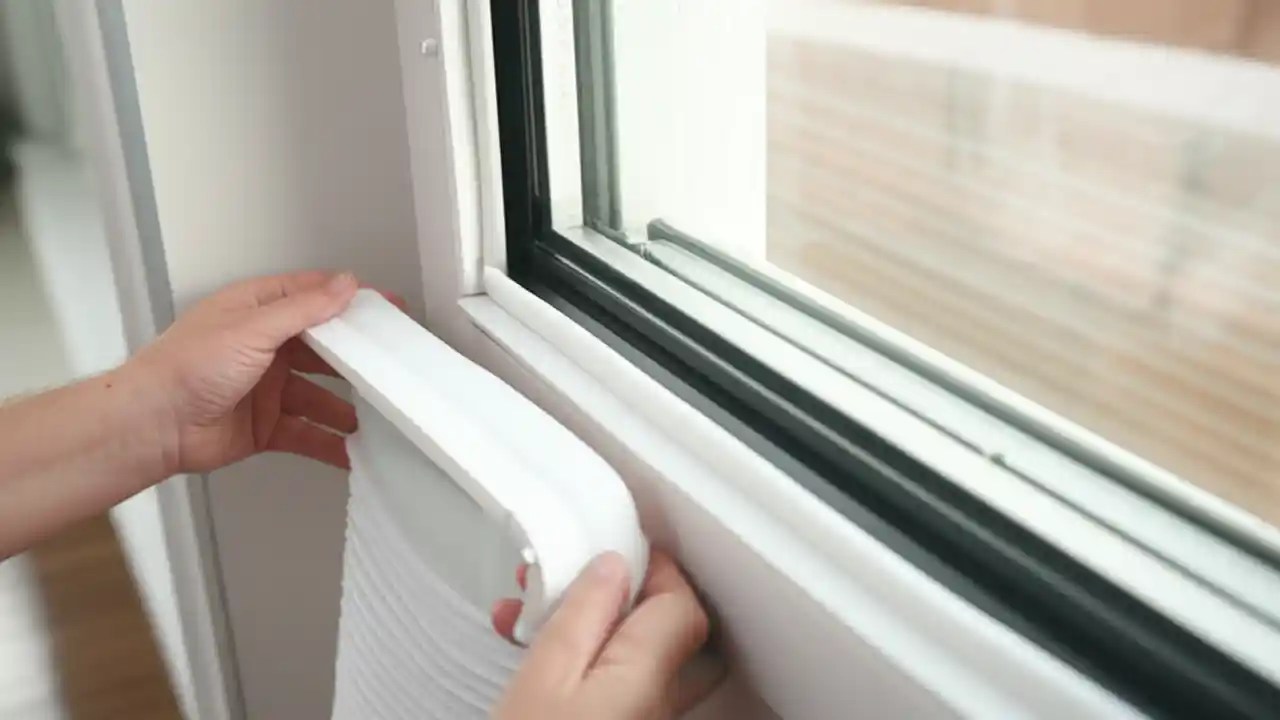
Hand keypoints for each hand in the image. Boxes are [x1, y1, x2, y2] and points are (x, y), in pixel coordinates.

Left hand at [127, 270, 365, 473]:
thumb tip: (343, 284)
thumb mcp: (252, 328)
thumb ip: (304, 309)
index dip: (351, 302)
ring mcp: (266, 388)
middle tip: (392, 365)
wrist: (152, 426)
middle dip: (356, 359)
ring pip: (319, 396)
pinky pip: (306, 433)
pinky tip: (352, 451)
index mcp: (258, 311)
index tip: (387, 309)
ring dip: (346, 407)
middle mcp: (264, 347)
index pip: (315, 298)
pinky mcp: (265, 426)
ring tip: (378, 415)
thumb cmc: (185, 368)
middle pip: (324, 350)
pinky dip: (329, 443)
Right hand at [491, 551, 723, 718]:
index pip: (680, 603)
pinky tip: (536, 661)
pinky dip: (583, 665)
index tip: (619, 548)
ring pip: (637, 660)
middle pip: (668, 631)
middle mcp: (657, 706)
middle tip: (578, 579)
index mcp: (647, 678)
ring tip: (530, 618)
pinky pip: (616, 689)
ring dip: (591, 629)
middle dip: (624, 596)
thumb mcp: (543, 676)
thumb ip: (583, 615)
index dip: (656, 567)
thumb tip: (611, 569)